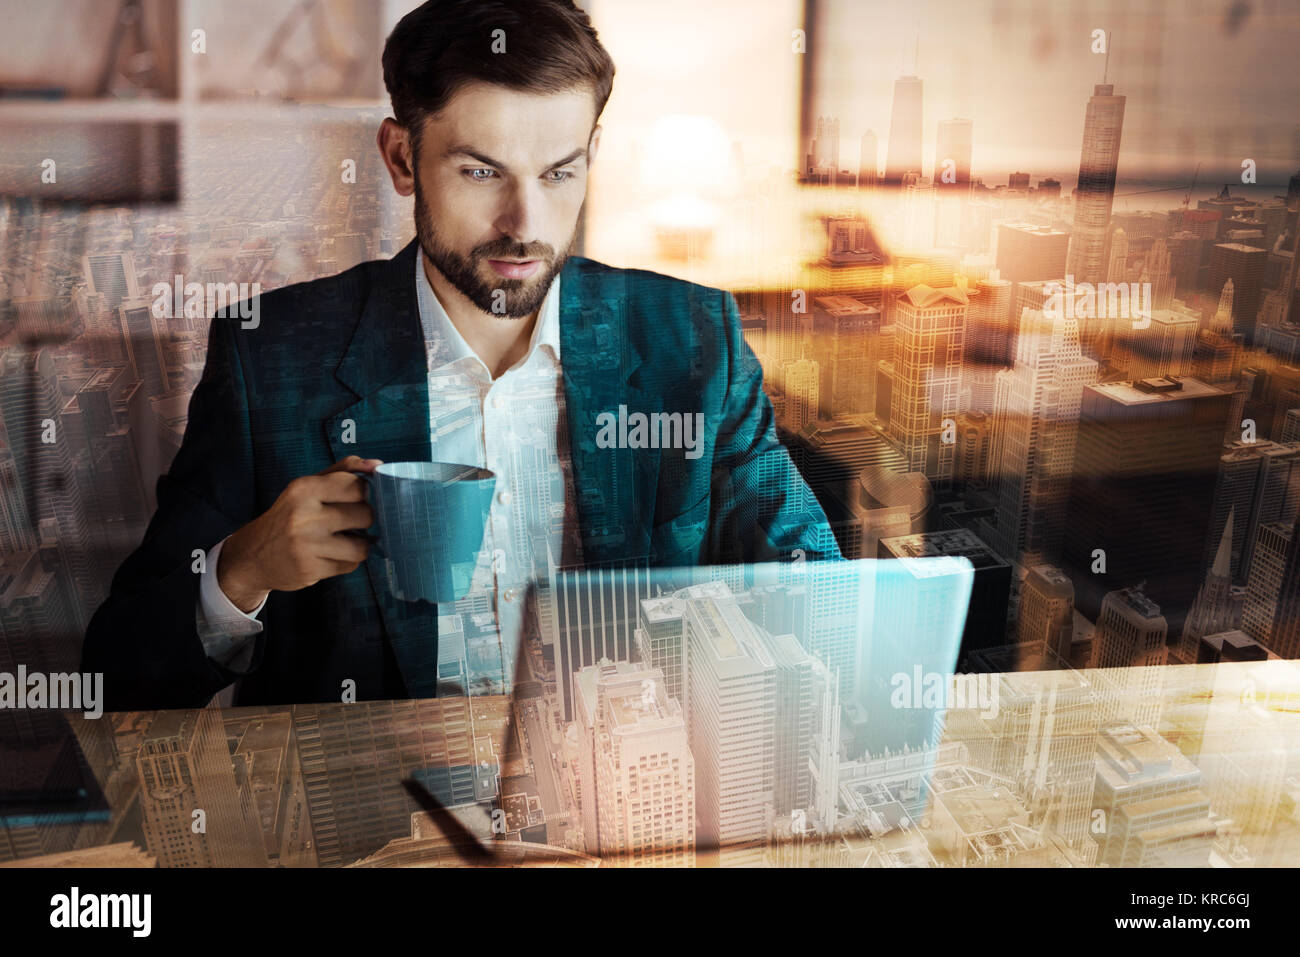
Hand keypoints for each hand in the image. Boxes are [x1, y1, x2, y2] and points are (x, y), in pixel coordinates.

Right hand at [216, 455, 382, 611]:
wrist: (253, 555)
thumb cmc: (290, 515)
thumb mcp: (308, 486)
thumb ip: (343, 471)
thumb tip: (376, 464)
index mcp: (304, 489)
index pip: (356, 485)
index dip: (363, 493)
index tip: (355, 498)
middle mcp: (304, 516)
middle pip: (365, 514)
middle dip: (363, 519)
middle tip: (349, 521)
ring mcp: (307, 546)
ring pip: (362, 546)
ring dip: (358, 545)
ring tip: (344, 540)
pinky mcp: (310, 570)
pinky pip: (350, 565)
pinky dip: (346, 561)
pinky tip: (330, 555)